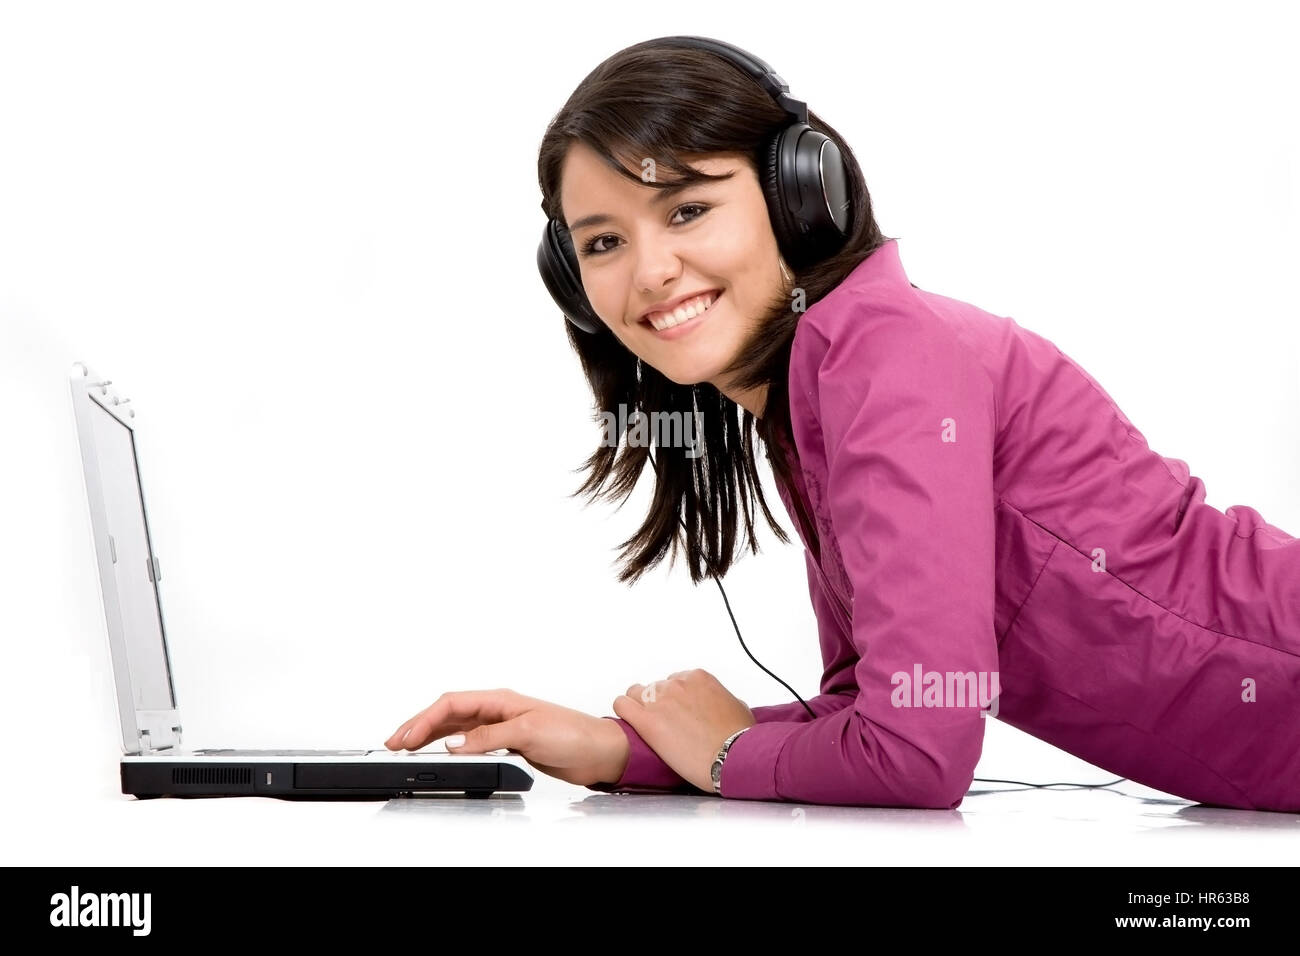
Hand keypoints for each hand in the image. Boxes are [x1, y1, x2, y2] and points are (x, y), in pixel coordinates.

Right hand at [384, 689, 629, 787]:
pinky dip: (448, 748)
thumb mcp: (528, 733)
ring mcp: (500, 727)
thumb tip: (453, 744)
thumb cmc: (573, 733)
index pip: (451, 704)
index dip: (424, 720)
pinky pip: (468, 742)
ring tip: (406, 749)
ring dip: (429, 737)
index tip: (404, 738)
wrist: (598, 751)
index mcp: (500, 699)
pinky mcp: (506, 744)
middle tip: (393, 744)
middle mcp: (497, 710)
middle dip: (418, 727)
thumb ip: (488, 738)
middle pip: (447, 714)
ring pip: (454, 727)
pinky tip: (439, 755)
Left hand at [614, 669, 754, 792]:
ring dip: (639, 707)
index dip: (675, 700)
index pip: (675, 681)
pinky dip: (624, 712)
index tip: (677, 714)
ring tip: (646, 726)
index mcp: (697, 678)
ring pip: (635, 694)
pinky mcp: (647, 721)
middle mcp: (677, 684)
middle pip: (655, 688)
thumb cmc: (739, 738)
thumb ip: (723, 699)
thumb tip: (720, 703)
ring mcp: (660, 700)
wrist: (731, 757)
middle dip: (658, 705)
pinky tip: (631, 724)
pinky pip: (622, 705)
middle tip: (665, 725)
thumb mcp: (739, 708)